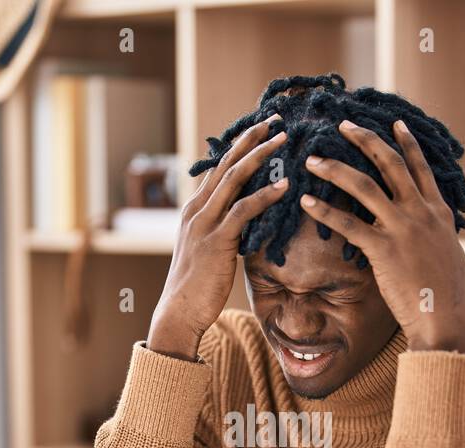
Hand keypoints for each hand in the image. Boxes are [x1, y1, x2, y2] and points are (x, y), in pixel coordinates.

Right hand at [148, 118, 288, 359]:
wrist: (179, 312)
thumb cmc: (198, 286)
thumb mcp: (209, 250)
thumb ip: (225, 230)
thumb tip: (248, 222)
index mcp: (195, 209)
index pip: (219, 167)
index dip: (240, 146)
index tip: (261, 129)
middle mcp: (197, 209)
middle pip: (226, 163)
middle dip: (251, 139)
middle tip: (275, 120)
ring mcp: (204, 223)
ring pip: (234, 179)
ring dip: (260, 156)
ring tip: (283, 140)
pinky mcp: (216, 240)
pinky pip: (242, 211)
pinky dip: (264, 197)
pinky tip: (285, 187)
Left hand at [300, 119, 464, 355]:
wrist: (446, 317)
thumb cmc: (446, 295)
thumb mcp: (448, 256)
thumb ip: (436, 237)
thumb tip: (432, 234)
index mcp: (438, 212)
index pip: (421, 168)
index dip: (407, 143)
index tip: (395, 123)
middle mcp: (421, 212)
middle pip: (390, 164)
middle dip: (365, 140)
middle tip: (343, 126)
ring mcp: (402, 228)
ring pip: (365, 186)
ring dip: (336, 169)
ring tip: (313, 159)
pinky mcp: (383, 249)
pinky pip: (348, 223)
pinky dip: (324, 211)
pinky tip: (306, 202)